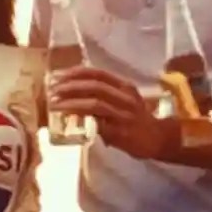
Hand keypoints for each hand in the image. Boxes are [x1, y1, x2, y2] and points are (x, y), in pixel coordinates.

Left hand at [48, 66, 178, 158]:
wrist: (159, 139)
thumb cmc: (136, 120)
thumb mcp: (124, 101)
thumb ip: (103, 96)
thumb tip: (72, 94)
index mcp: (124, 86)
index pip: (98, 73)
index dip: (77, 72)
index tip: (58, 75)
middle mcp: (125, 97)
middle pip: (94, 85)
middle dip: (70, 86)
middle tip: (52, 90)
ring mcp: (124, 114)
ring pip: (95, 103)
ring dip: (72, 102)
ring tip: (54, 104)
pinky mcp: (120, 131)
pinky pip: (98, 123)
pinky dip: (82, 120)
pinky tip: (68, 120)